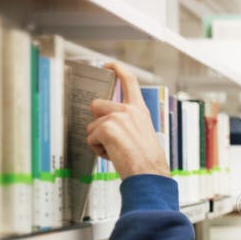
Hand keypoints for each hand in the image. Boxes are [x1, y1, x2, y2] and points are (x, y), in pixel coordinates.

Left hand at [85, 62, 169, 179]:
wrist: (149, 174)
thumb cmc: (148, 160)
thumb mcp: (143, 133)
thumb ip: (128, 122)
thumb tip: (108, 122)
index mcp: (140, 110)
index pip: (129, 80)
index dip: (117, 69)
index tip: (108, 65)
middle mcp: (129, 110)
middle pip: (97, 104)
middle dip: (97, 121)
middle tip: (110, 138)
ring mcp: (117, 117)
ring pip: (91, 124)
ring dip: (98, 139)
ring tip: (115, 150)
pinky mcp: (107, 128)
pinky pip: (90, 138)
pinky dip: (98, 149)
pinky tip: (112, 155)